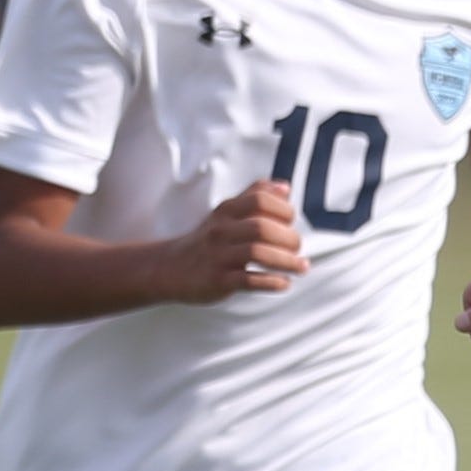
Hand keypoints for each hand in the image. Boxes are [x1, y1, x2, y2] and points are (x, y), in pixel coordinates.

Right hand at [168, 181, 306, 302]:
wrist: (169, 268)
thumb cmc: (208, 239)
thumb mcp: (226, 213)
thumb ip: (254, 197)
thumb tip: (285, 187)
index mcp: (226, 211)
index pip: (260, 200)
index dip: (282, 209)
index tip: (291, 221)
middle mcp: (221, 231)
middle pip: (261, 228)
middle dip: (288, 238)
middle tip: (298, 247)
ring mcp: (218, 256)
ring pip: (257, 253)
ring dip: (286, 261)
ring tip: (301, 267)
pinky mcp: (218, 280)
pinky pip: (248, 280)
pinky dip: (271, 282)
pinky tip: (284, 283)